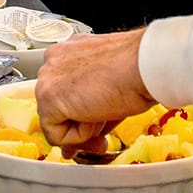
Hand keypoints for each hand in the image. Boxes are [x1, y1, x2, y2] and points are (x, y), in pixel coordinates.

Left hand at [36, 28, 153, 149]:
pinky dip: (78, 137)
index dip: (80, 115)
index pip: (65, 93)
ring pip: (54, 123)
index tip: (96, 124)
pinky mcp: (48, 97)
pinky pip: (56, 134)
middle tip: (100, 137)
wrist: (144, 65)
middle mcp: (55, 61)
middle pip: (56, 109)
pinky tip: (96, 118)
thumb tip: (85, 138)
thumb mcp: (110, 90)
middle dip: (78, 128)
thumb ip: (91, 112)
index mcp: (71, 54)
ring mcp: (48, 78)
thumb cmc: (138, 70)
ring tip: (104, 119)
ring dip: (81, 131)